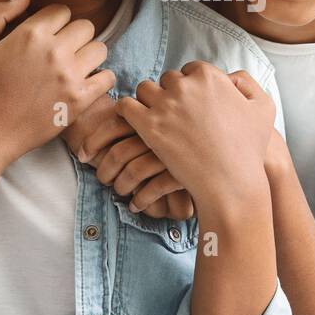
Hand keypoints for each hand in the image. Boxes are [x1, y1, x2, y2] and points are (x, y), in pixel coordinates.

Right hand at [0, 0, 115, 163]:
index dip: (54, 21)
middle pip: (85, 26)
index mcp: (31, 34)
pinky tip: (84, 82)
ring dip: (88, 54)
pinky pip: (108, 77)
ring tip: (74, 65)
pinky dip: (100, 78)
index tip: (45, 36)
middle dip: (73, 35)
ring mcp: (70, 77)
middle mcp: (54, 52)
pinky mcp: (80, 100)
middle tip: (60, 51)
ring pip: (100, 49)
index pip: (62, 11)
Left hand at [66, 94, 194, 220]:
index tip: (82, 154)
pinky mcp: (182, 174)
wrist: (231, 160)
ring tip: (119, 191)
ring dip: (120, 185)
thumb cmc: (205, 136)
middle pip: (119, 151)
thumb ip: (152, 115)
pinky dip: (140, 199)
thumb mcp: (178, 116)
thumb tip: (108, 127)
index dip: (94, 139)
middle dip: (104, 168)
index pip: (116, 122)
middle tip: (102, 178)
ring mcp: (174, 152)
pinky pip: (151, 189)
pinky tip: (136, 204)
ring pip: (132, 172)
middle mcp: (166, 129)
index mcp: (159, 110)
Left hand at [115, 62, 275, 210]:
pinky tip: (136, 125)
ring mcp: (165, 105)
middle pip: (167, 79)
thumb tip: (229, 76)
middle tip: (175, 117)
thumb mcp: (263, 108)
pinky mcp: (148, 126)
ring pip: (144, 89)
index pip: (189, 70)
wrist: (231, 182)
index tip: (192, 105)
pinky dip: (127, 113)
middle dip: (170, 95)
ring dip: (148, 102)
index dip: (191, 88)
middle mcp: (186, 85)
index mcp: (209, 76)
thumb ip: (248, 84)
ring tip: (156, 120)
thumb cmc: (249, 149)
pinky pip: (125, 107)